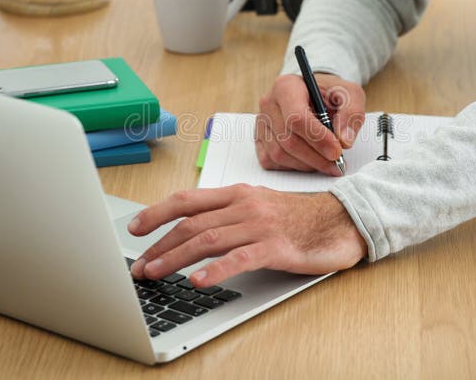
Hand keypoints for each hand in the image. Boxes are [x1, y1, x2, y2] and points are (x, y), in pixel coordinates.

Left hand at [127, 184, 366, 287]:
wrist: (341, 220)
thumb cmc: (299, 217)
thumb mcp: (258, 207)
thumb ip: (228, 214)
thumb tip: (193, 230)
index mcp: (238, 194)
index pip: (187, 200)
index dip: (157, 213)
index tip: (135, 227)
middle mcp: (244, 206)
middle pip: (191, 223)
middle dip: (159, 245)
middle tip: (140, 265)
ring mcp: (260, 225)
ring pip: (208, 239)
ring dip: (176, 258)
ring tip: (156, 273)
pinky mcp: (276, 247)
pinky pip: (240, 258)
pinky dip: (217, 270)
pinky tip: (200, 281)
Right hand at [256, 73, 364, 175]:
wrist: (315, 96)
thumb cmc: (331, 94)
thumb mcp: (350, 94)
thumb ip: (352, 113)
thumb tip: (344, 141)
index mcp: (286, 86)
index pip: (297, 118)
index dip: (318, 139)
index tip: (337, 151)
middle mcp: (268, 103)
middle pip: (288, 140)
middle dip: (316, 157)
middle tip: (337, 163)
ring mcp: (261, 123)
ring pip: (279, 154)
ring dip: (307, 165)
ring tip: (327, 163)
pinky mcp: (259, 139)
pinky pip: (272, 162)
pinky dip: (294, 167)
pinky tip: (310, 161)